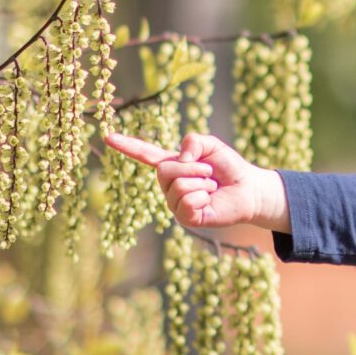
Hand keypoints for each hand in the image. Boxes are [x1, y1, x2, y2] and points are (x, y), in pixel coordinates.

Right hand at [101, 130, 287, 241]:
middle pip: (164, 171)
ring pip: (178, 186)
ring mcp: (175, 203)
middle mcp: (169, 185)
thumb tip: (179, 160)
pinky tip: (209, 199)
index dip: (127, 146)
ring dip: (202, 182)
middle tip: (209, 173)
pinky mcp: (185, 218)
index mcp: (171, 164)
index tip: (107, 136)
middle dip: (192, 168)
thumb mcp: (211, 144)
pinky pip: (186, 202)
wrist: (248, 188)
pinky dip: (203, 196)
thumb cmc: (228, 167)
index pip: (144, 154)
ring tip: (211, 187)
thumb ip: (192, 141)